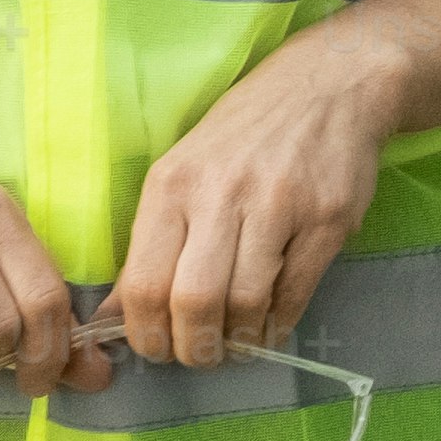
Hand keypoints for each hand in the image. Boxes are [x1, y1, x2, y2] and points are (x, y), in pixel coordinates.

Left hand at [108, 20, 408, 370]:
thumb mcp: (182, 174)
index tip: (159, 348)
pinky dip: (278, 323)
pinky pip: (295, 293)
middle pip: (194, 302)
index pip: (144, 284)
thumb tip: (111, 318)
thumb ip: (149, 245)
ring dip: (238, 341)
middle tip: (200, 354)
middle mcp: (222, 192)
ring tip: (236, 342)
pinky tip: (270, 323)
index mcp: (173, 184)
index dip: (147, 335)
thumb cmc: (244, 135)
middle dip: (194, 348)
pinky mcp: (328, 217)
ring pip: (245, 303)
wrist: (329, 85)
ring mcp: (279, 204)